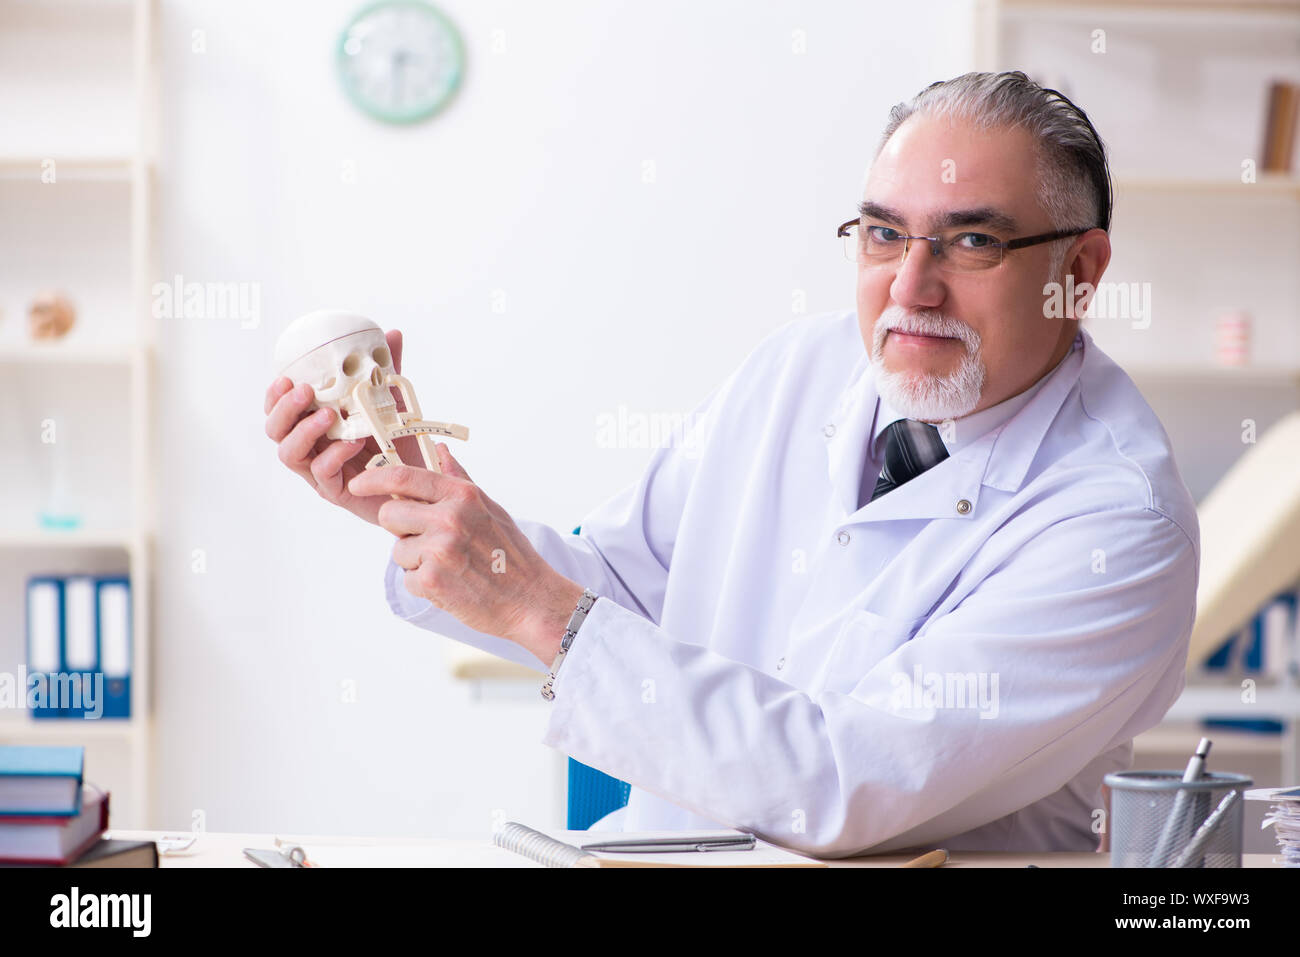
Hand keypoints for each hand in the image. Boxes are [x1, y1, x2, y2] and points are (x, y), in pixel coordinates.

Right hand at [264, 328, 420, 525]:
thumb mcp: (391, 403)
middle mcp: (310, 449)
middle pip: (276, 431)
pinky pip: (323, 474)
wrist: (416, 485)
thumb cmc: (395, 445)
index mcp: (314, 426)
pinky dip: (334, 456)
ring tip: (328, 416)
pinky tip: (352, 443)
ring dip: (305, 431)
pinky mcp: (335, 492)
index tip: (286, 377)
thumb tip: (391, 335)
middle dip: (284, 408)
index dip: (276, 395)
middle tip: (306, 391)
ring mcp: (319, 473)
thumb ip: (386, 372)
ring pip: (290, 454)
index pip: (281, 410)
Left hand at [348, 445, 586, 663]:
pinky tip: (453, 586)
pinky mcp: (432, 581)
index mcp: (462, 496)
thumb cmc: (512, 555)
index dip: (374, 479)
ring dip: (416, 562)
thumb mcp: (490, 508)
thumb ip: (459, 481)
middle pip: (390, 515)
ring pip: (398, 551)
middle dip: (401, 530)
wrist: (531, 601)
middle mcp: (449, 518)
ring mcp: (439, 549)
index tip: (359, 484)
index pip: (404, 477)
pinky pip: (408, 579)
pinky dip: (426, 586)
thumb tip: (441, 452)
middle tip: (430, 543)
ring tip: (451, 568)